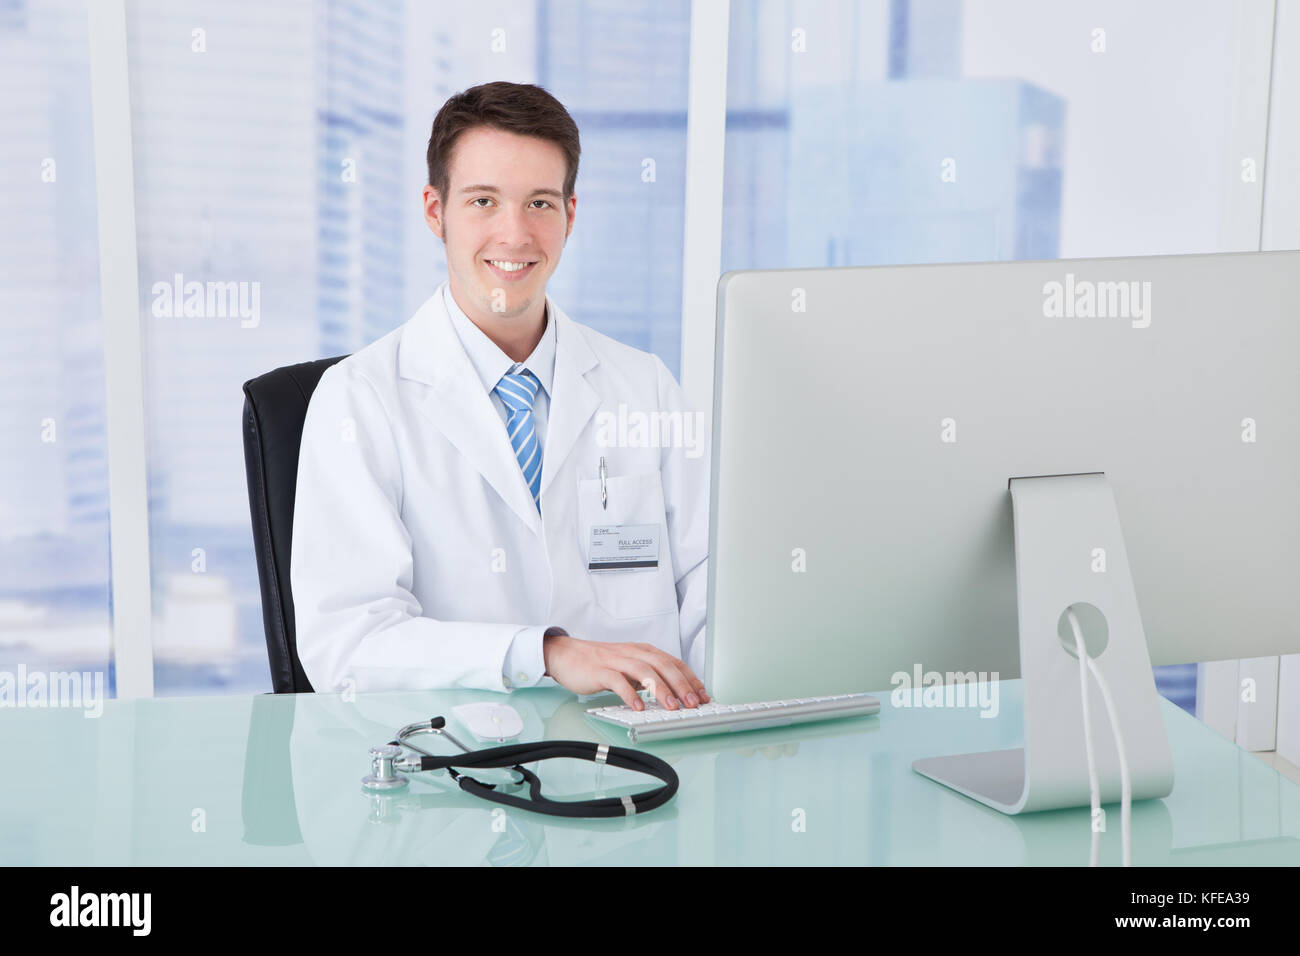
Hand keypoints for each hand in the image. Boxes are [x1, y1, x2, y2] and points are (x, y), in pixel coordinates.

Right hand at [542, 633, 709, 710]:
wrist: (566, 654)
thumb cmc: (600, 663)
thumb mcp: (629, 666)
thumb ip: (648, 677)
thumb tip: (673, 694)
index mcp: (643, 651)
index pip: (673, 662)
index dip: (690, 678)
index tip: (703, 695)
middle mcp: (633, 652)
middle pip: (663, 665)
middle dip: (681, 684)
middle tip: (693, 703)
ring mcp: (616, 660)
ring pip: (644, 671)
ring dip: (660, 689)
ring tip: (671, 706)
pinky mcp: (599, 670)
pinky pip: (617, 681)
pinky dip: (629, 694)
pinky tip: (638, 707)